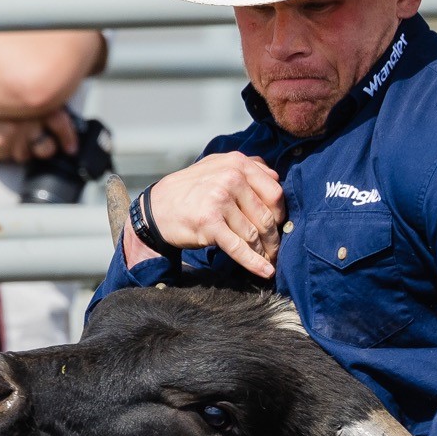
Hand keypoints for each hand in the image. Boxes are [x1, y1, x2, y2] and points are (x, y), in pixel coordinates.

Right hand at [0, 108, 78, 163]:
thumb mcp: (19, 91)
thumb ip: (38, 101)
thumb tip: (58, 122)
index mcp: (37, 102)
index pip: (60, 123)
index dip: (67, 138)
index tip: (70, 148)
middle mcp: (28, 118)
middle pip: (46, 148)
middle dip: (44, 148)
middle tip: (39, 143)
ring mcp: (13, 133)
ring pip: (25, 155)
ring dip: (20, 148)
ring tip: (10, 133)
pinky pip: (6, 156)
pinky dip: (2, 150)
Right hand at [134, 152, 286, 276]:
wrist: (156, 208)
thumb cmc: (191, 190)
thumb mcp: (218, 167)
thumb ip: (246, 168)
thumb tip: (277, 180)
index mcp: (237, 163)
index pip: (274, 191)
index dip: (280, 213)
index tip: (279, 227)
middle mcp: (230, 178)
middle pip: (266, 215)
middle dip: (274, 237)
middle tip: (276, 250)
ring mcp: (219, 199)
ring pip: (254, 233)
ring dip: (264, 252)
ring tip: (268, 261)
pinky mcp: (209, 223)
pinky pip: (239, 247)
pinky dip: (254, 263)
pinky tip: (265, 272)